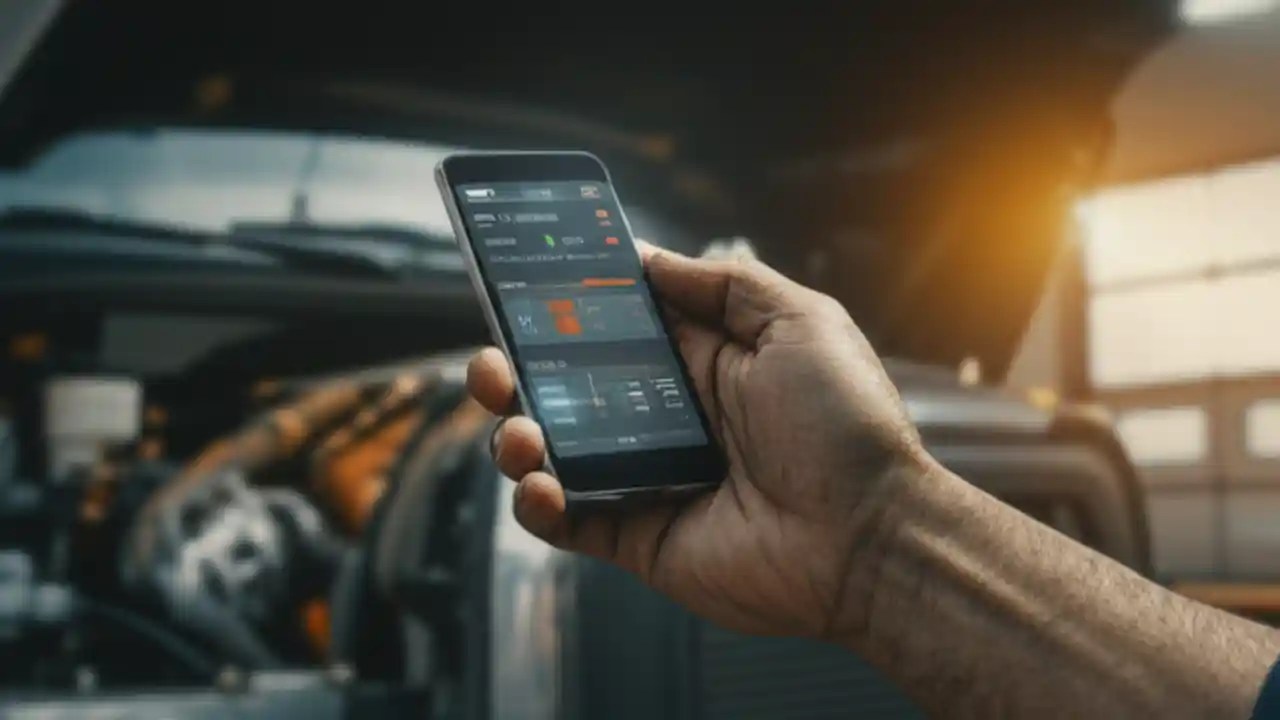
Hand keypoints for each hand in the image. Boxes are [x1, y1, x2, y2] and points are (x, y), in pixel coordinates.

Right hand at [467, 242, 931, 639]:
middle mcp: (667, 416)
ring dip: (516, 434)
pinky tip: (542, 485)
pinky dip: (537, 504)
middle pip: (568, 385)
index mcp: (702, 362)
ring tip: (518, 429)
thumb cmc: (845, 426)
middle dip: (517, 368)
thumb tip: (647, 256)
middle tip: (492, 361)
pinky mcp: (638, 535)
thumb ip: (722, 284)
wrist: (870, 538)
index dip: (566, 306)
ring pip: (555, 451)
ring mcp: (648, 477)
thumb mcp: (800, 322)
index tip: (522, 283)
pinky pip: (568, 521)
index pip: (615, 326)